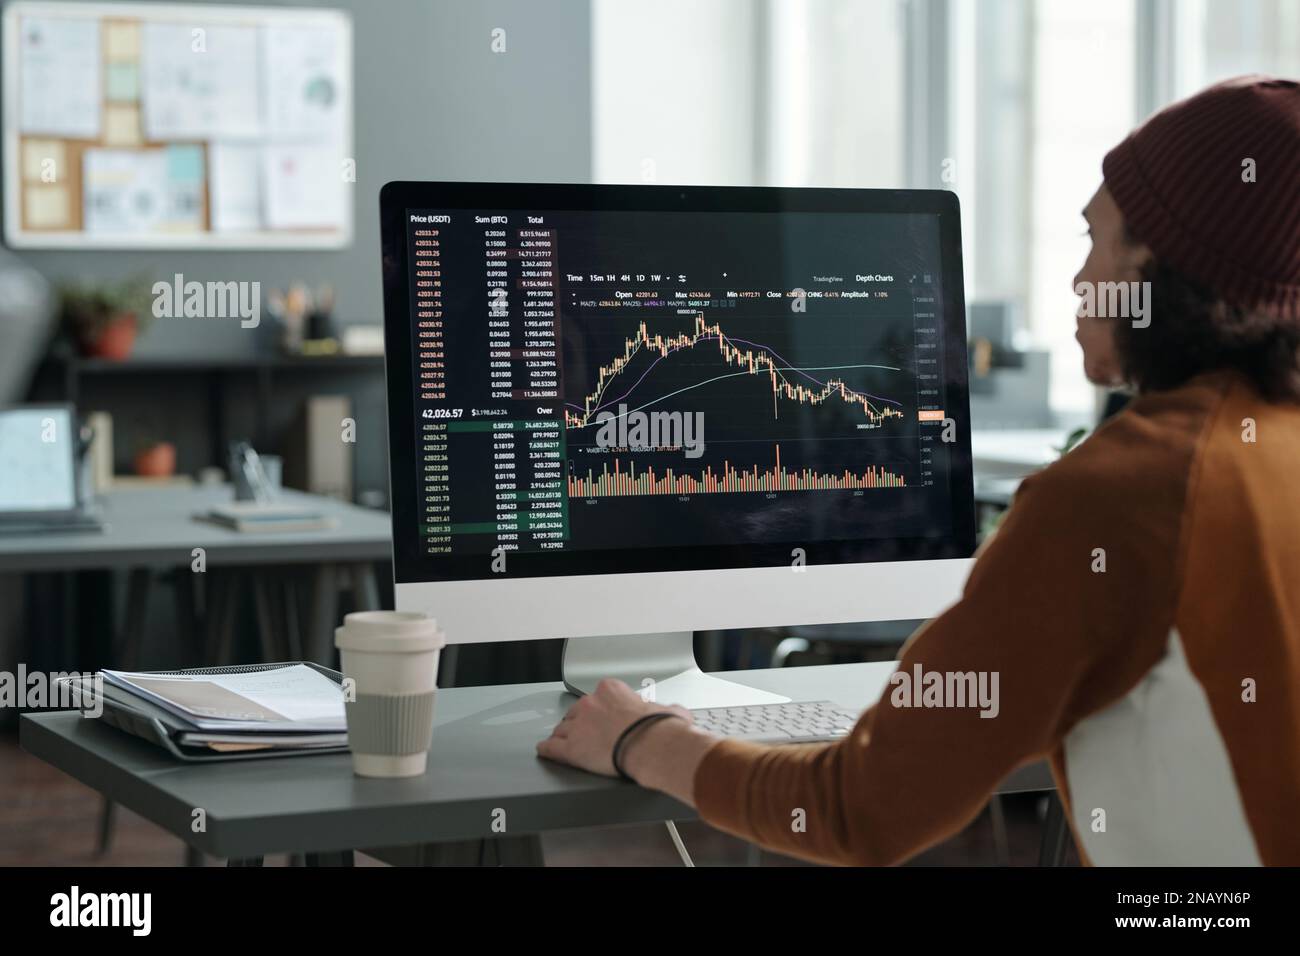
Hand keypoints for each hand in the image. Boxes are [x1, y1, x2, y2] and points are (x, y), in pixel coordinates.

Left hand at [536, 678, 692, 777]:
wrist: (653, 747)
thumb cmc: (661, 730)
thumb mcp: (670, 711)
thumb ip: (667, 709)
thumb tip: (676, 713)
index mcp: (611, 690)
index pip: (597, 697)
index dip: (600, 711)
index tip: (605, 719)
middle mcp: (591, 703)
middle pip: (577, 712)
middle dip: (581, 723)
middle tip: (590, 735)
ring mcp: (578, 725)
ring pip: (563, 728)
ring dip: (564, 736)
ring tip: (565, 743)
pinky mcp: (571, 749)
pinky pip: (551, 747)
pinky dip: (547, 749)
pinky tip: (545, 750)